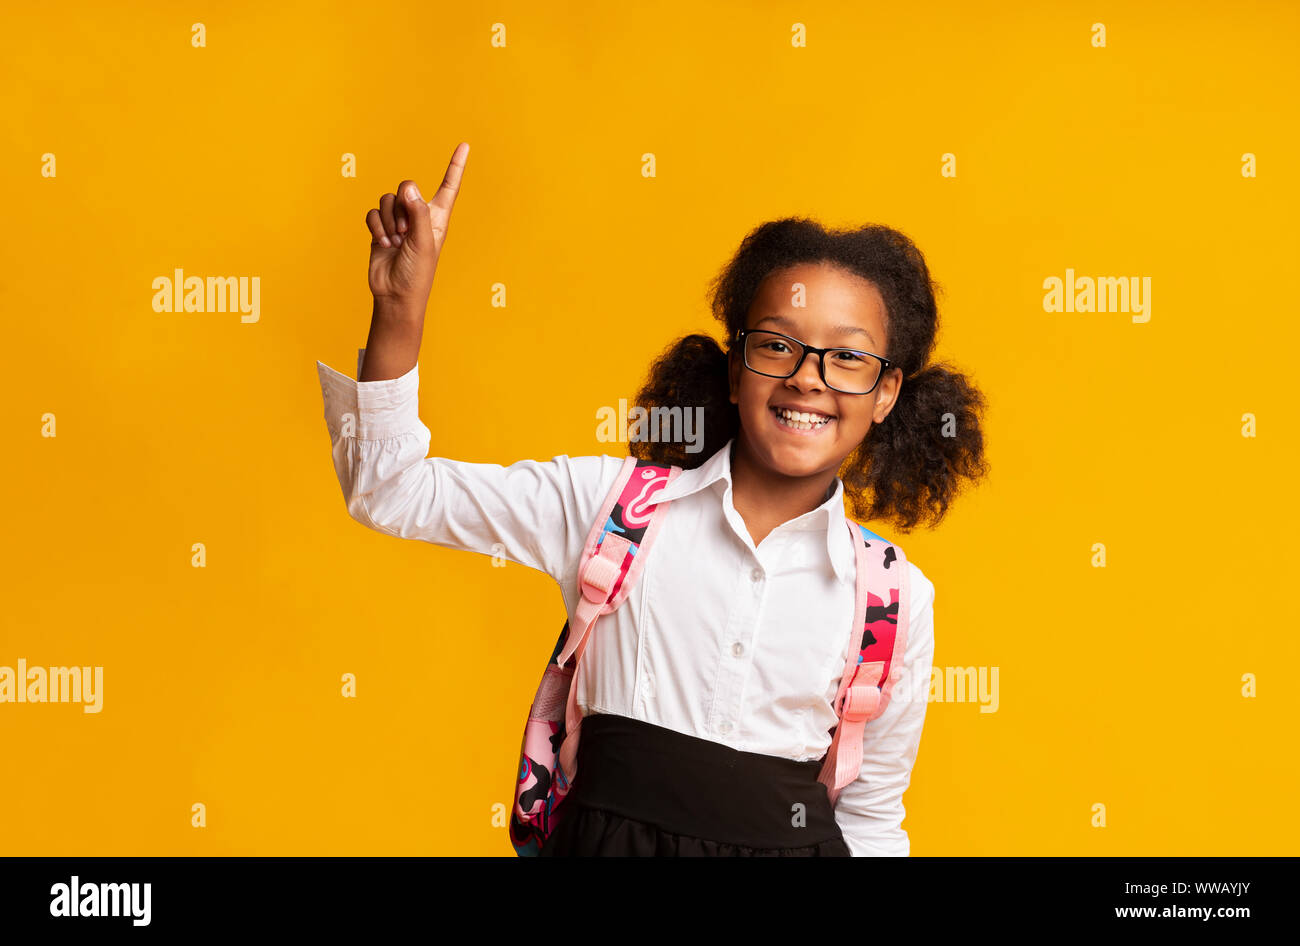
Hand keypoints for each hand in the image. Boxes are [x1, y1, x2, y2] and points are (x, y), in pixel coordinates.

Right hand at [365, 141, 469, 315]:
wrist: (395, 295)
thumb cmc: (417, 274)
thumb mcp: (424, 243)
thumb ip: (418, 213)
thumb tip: (409, 188)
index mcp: (438, 217)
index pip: (449, 186)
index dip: (456, 166)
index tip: (465, 146)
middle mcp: (419, 216)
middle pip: (406, 188)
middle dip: (401, 206)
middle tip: (405, 233)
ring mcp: (398, 222)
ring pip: (386, 200)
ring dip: (389, 221)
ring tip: (395, 243)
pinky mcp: (380, 229)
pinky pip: (372, 213)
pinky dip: (376, 227)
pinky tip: (383, 244)